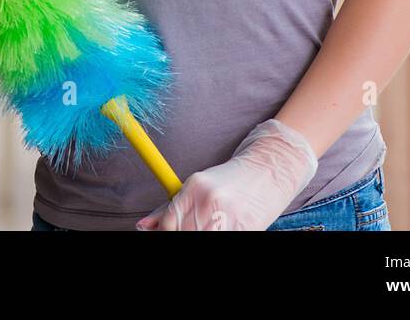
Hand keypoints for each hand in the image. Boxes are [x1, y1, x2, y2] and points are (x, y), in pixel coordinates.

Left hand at [136, 118, 317, 230]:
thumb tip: (141, 227)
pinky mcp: (249, 228)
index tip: (168, 233)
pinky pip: (227, 239)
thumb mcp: (196, 186)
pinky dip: (222, 236)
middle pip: (184, 234)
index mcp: (194, 186)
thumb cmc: (227, 181)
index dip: (165, 233)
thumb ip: (168, 208)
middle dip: (185, 234)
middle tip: (197, 227)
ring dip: (204, 234)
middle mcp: (210, 200)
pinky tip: (226, 228)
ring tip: (210, 226)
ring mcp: (230, 216)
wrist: (268, 170)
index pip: (168, 224)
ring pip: (204, 237)